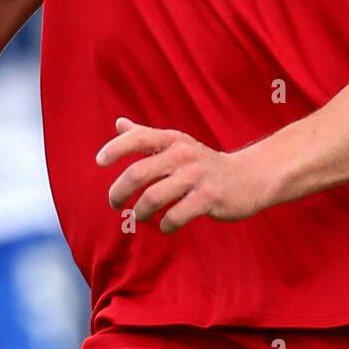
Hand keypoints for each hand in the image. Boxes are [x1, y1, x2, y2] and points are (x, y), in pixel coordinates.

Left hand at [96, 117, 269, 233]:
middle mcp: (183, 155)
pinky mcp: (208, 199)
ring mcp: (196, 177)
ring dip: (140, 212)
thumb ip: (147, 135)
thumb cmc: (205, 162)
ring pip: (153, 198)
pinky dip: (165, 224)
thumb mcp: (178, 143)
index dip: (115, 148)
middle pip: (138, 173)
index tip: (99, 162)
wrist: (249, 177)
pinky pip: (175, 216)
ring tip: (138, 217)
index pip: (138, 138)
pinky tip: (166, 225)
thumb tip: (118, 123)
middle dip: (119, 191)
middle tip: (113, 203)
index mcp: (173, 140)